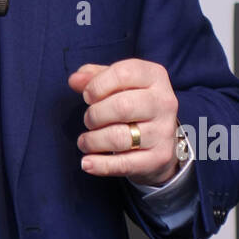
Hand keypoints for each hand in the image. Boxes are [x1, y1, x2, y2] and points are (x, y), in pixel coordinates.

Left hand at [68, 59, 179, 186]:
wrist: (161, 140)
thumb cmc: (133, 104)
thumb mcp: (118, 84)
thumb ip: (94, 77)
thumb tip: (75, 80)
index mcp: (155, 76)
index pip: (124, 73)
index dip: (97, 85)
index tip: (87, 96)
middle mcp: (164, 102)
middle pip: (122, 106)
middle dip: (95, 115)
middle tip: (89, 121)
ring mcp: (163, 131)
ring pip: (120, 137)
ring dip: (93, 140)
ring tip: (85, 141)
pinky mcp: (159, 158)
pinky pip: (124, 163)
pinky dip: (100, 165)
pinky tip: (87, 163)